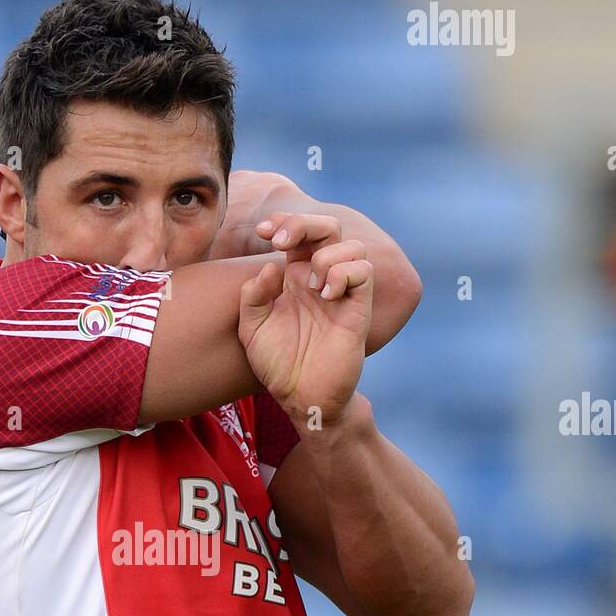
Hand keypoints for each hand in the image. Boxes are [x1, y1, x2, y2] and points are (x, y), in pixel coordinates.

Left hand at [237, 212, 373, 424]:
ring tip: (312, 287)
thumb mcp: (251, 328)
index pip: (298, 233)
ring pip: (352, 247)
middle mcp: (320, 280)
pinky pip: (364, 273)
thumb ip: (253, 295)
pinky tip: (327, 295)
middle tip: (283, 241)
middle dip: (306, 223)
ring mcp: (341, 293)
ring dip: (328, 256)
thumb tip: (272, 266)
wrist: (300, 396)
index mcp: (295, 277)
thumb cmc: (277, 363)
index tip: (264, 230)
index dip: (284, 220)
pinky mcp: (357, 310)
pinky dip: (345, 274)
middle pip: (328, 228)